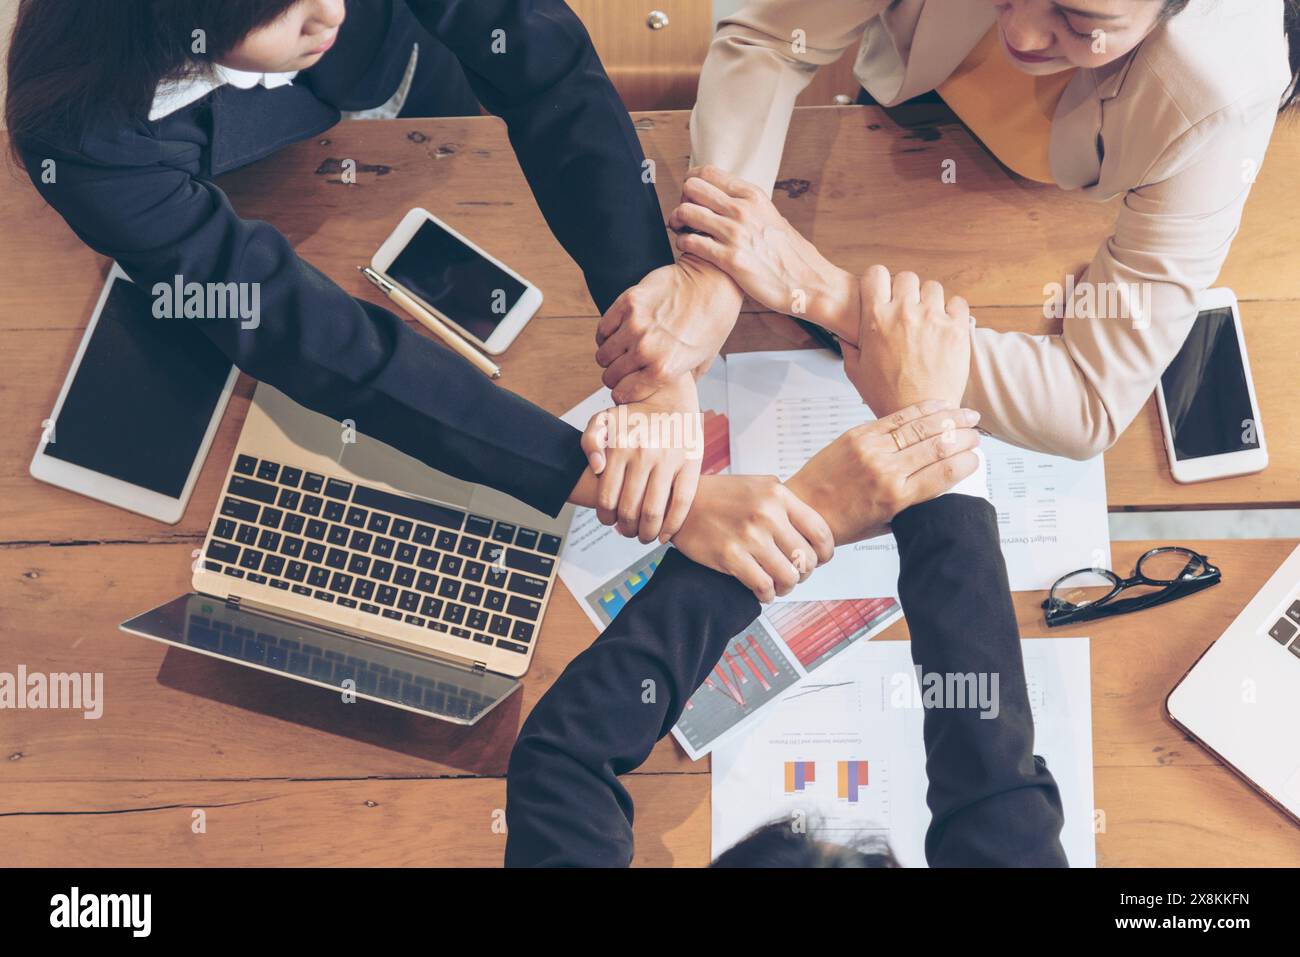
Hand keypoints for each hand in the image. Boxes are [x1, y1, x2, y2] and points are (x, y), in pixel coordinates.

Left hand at [579, 375, 702, 543]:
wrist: (670, 396)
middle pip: (629, 510)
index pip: (607, 498)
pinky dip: (673, 526)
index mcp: (620, 446)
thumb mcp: (603, 420)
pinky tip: (666, 535)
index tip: (609, 522)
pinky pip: (682, 503)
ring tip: (644, 536)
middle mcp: (644, 453)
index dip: (606, 518)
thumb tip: (596, 469)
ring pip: (654, 511)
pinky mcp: (691, 464)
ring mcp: (669, 459)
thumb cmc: (633, 415)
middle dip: (626, 529)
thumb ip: (590, 442)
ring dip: (646, 533)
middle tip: (627, 532)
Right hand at [594, 257, 742, 403]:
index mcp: (665, 370)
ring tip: (621, 350)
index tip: (625, 386)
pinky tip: (619, 332)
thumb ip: (684, 382)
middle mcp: (647, 350)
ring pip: (603, 354)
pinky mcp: (628, 303)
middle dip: (615, 376)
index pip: (623, 394)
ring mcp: (635, 325)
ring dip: (609, 355)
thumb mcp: (703, 360)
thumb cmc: (712, 322)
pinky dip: (607, 334)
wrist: (713, 282)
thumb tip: (673, 398)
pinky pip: (603, 328)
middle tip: (623, 368)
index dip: (623, 393)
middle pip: (611, 376)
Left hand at [669, 166, 856, 336]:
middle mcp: (743, 209)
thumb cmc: (793, 256)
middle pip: (692, 188)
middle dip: (682, 200)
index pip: (708, 173)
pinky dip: (683, 244)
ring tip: (682, 232)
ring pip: (686, 212)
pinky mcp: (730, 259)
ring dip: (677, 222)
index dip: (692, 183)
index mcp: (753, 196)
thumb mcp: (773, 219)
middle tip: (684, 215)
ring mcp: (735, 233)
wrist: (810, 283)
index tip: (690, 195)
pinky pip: (691, 242)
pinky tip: (688, 250)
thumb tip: (732, 202)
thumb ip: (750, 208)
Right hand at [671, 474, 835, 602]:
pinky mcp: (730, 556)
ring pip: (789, 577)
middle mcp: (767, 513)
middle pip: (807, 559)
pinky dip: (767, 594)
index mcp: (778, 494)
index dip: (825, 554)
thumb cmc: (722, 497)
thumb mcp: (759, 487)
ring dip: (787, 586)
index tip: (818, 561)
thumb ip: (787, 506)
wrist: (679, 503)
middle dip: (804, 573)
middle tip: (793, 573)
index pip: (821, 533)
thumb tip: (815, 536)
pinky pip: (764, 587)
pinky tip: (762, 590)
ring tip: (778, 584)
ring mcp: (749, 536)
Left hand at [785, 400, 982, 545]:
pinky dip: (923, 410)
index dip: (967, 462)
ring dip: (950, 419)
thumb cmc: (841, 522)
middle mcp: (886, 470)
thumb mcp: (884, 524)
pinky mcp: (858, 434)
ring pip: (921, 427)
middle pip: (938, 447)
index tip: (978, 458)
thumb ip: (912, 506)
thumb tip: (939, 485)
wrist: (802, 508)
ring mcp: (872, 448)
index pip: (944, 474)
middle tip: (978, 434)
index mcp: (896, 498)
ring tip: (969, 415)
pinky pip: (897, 418)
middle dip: (963, 438)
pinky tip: (940, 406)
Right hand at [841, 266, 971, 412]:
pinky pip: (957, 302)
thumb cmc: (889, 396)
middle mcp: (904, 313)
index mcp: (876, 320)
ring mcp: (932, 319)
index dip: (879, 280)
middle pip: (906, 277)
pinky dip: (953, 310)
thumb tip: (845, 337)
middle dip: (906, 290)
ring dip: (930, 300)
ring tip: (928, 319)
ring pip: (932, 287)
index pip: (875, 274)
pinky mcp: (956, 329)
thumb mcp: (856, 372)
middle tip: (907, 308)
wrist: (920, 414)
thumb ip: (850, 348)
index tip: (883, 290)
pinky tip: (946, 324)